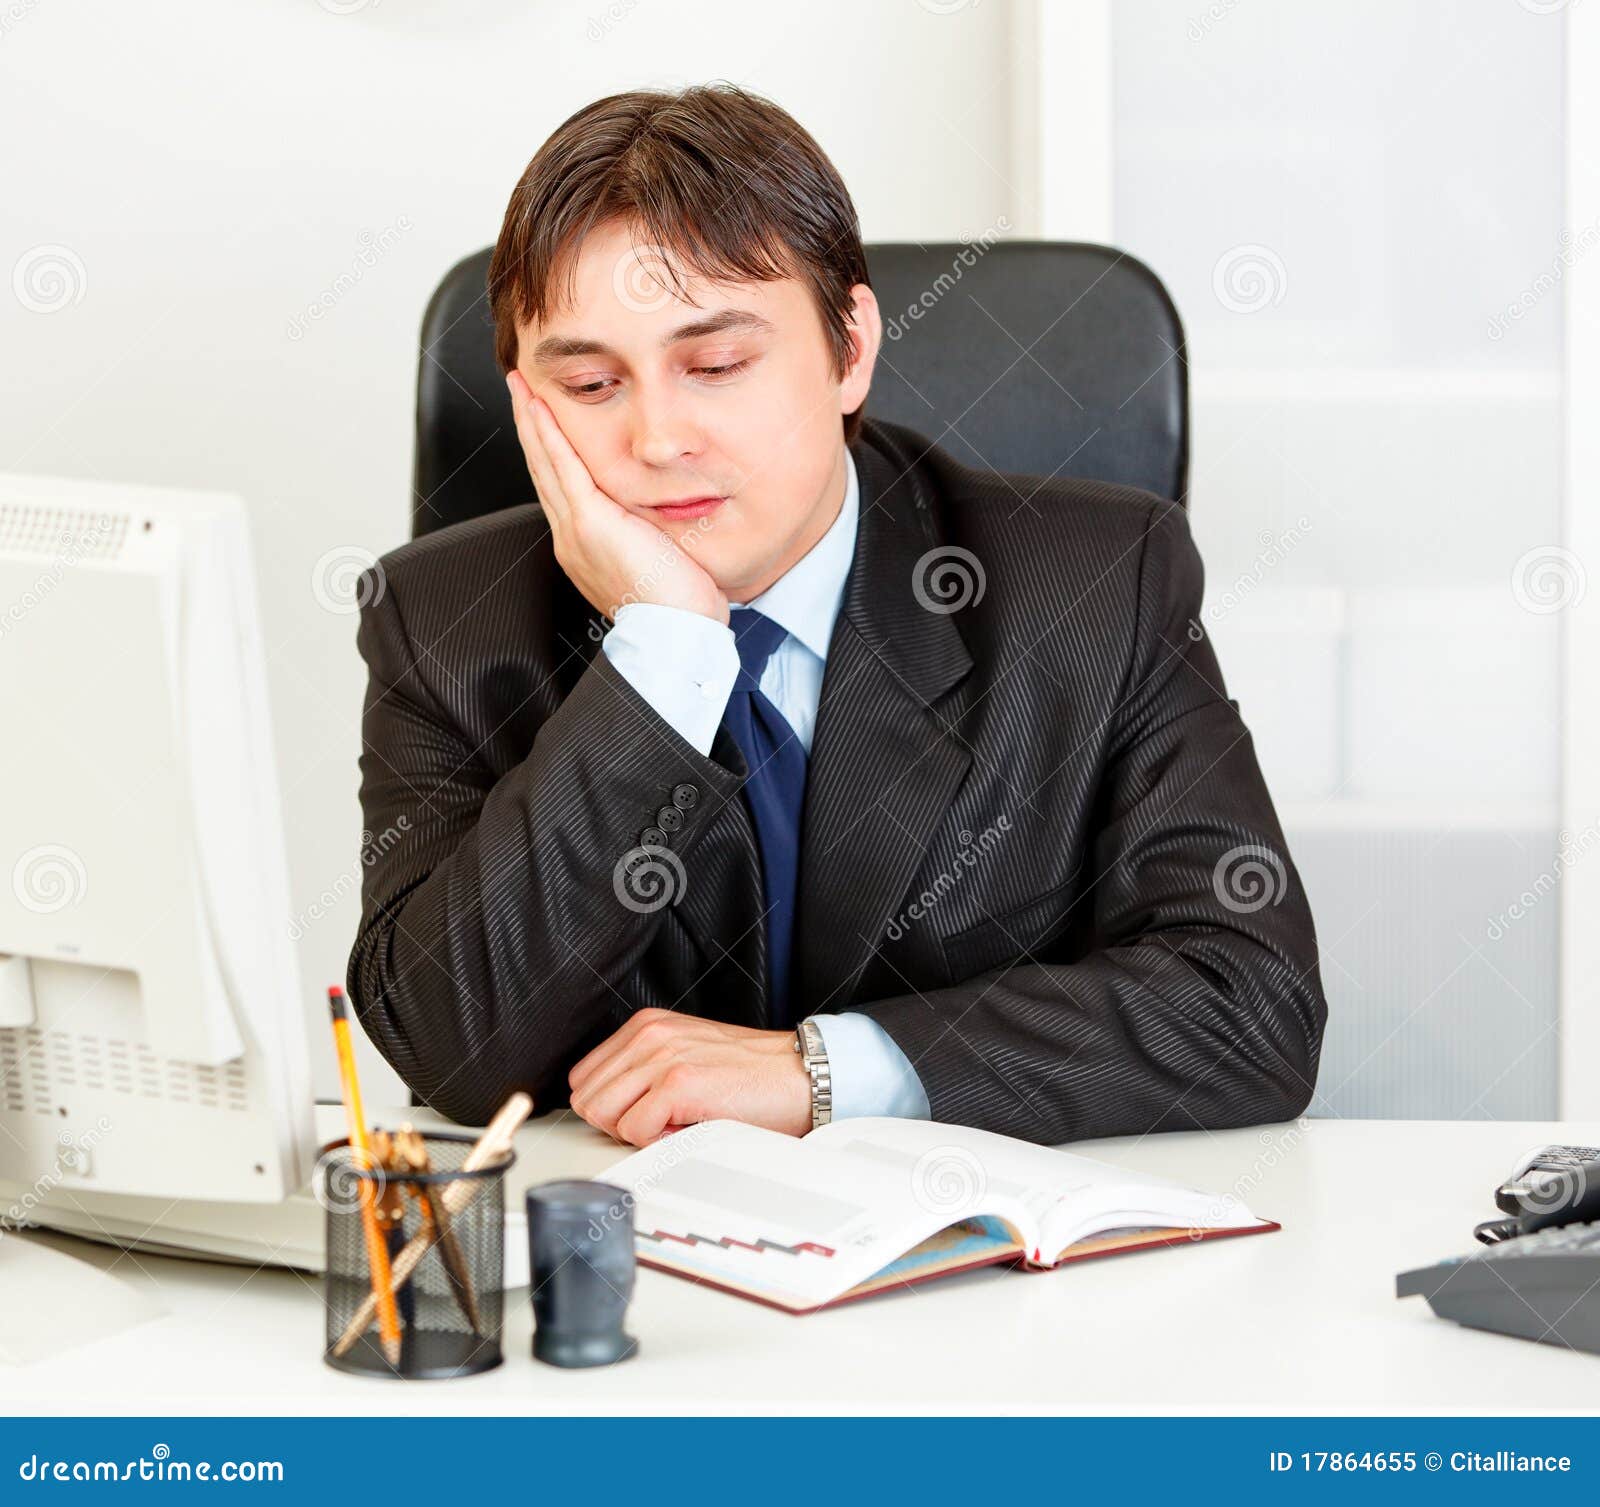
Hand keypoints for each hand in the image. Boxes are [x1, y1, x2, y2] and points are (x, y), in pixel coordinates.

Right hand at [505, 370, 728, 625]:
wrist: (674, 636)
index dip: (549, 452)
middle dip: (530, 427)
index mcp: (586, 548)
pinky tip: (537, 406)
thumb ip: (648, 533)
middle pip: (544, 470)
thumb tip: (660, 516)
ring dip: (531, 421)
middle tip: (519, 389)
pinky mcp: (590, 523)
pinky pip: (562, 467)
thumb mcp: (660, 561)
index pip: (562, 488)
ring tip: (521, 386)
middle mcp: (572, 538)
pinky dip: (547, 434)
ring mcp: (576, 530)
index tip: (543, 423)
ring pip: (546, 463)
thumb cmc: (678, 610)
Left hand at [567, 1008, 810, 1145]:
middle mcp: (649, 1034)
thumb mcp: (685, 1055)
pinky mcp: (678, 1083)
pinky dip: (657, 1140)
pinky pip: (634, 1131)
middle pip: (587, 1098)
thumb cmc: (749, 1075)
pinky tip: (687, 1126)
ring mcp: (662, 1056)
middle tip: (660, 1120)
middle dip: (617, 1120)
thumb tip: (604, 1107)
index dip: (610, 1106)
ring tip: (674, 1121)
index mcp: (646, 1026)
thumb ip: (642, 1071)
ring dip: (636, 1130)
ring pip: (602, 1114)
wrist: (798, 1077)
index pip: (584, 1077)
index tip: (644, 1110)